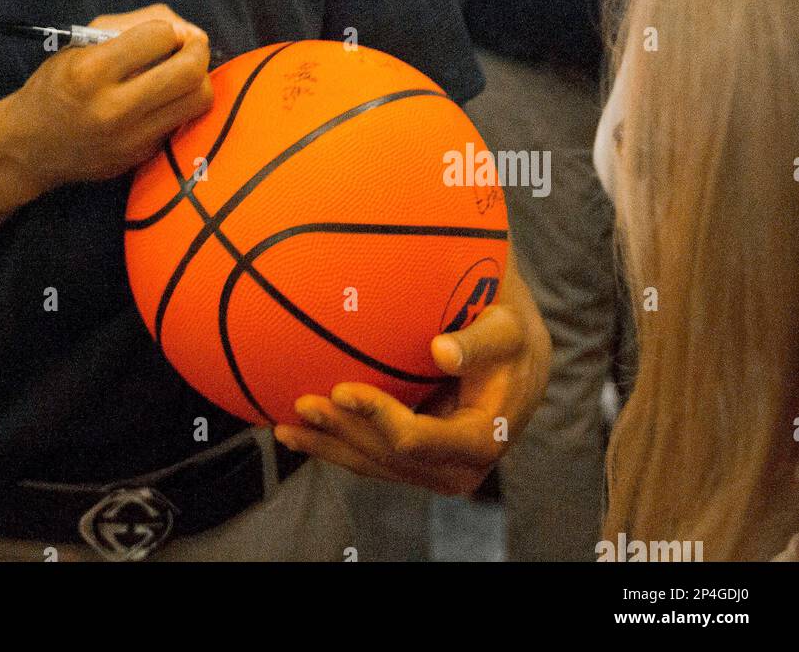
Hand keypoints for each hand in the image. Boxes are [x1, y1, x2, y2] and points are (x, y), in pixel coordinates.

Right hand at [7, 4, 213, 195]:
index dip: (168, 28)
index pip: (159, 36)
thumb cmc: (55, 85)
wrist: (29, 146)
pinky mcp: (142, 156)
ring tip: (182, 70)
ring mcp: (131, 138)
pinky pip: (181, 121)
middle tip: (190, 44)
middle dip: (198, 48)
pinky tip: (163, 97)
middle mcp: (112, 108)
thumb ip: (131, 25)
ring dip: (199, 77)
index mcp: (90, 71)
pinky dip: (180, 103)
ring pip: (198, 100)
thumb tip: (181, 28)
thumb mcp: (79, 43)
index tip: (163, 33)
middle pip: (188, 71)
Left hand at [273, 257, 550, 494]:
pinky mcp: (414, 462)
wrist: (516, 361)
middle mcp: (456, 467)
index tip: (343, 388)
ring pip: (371, 463)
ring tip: (283, 426)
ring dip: (327, 446)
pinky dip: (334, 444)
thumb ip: (477, 343)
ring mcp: (432, 469)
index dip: (377, 417)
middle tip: (300, 405)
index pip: (416, 438)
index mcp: (480, 439)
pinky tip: (295, 430)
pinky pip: (369, 457)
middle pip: (385, 457)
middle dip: (341, 434)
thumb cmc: (507, 334)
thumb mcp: (503, 331)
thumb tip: (442, 351)